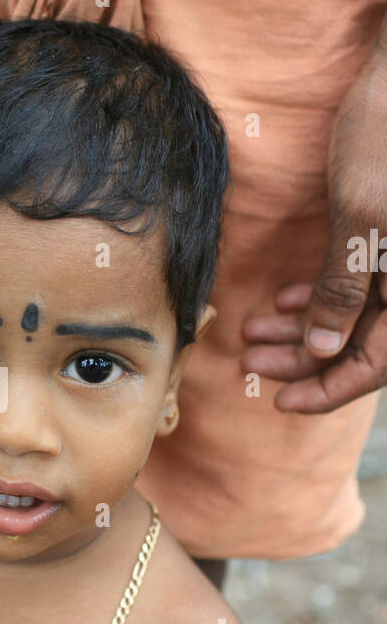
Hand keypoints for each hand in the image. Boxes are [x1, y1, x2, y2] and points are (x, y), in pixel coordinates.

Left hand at [241, 39, 386, 412]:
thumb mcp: (361, 219)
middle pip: (363, 343)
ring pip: (354, 315)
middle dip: (304, 360)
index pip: (379, 362)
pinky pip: (357, 284)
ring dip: (303, 329)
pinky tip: (281, 301)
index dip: (330, 389)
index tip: (282, 403)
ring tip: (251, 334)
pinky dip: (318, 297)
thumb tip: (325, 350)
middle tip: (249, 363)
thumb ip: (346, 289)